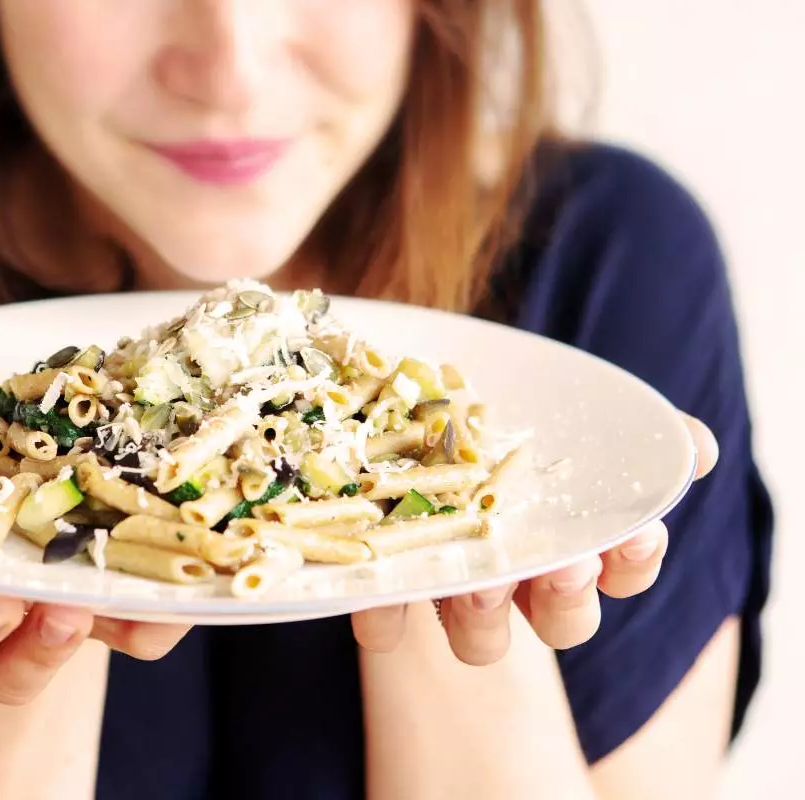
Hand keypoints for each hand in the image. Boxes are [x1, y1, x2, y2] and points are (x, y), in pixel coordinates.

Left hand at [351, 413, 719, 663]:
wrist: (404, 398)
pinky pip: (384, 624)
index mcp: (569, 540)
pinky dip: (384, 613)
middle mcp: (518, 579)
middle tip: (564, 564)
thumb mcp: (558, 406)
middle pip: (563, 621)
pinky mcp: (386, 587)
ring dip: (487, 618)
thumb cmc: (499, 414)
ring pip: (482, 641)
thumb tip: (697, 449)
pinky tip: (380, 581)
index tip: (637, 533)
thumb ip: (632, 429)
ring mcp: (453, 589)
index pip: (625, 572)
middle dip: (569, 598)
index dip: (635, 563)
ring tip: (482, 580)